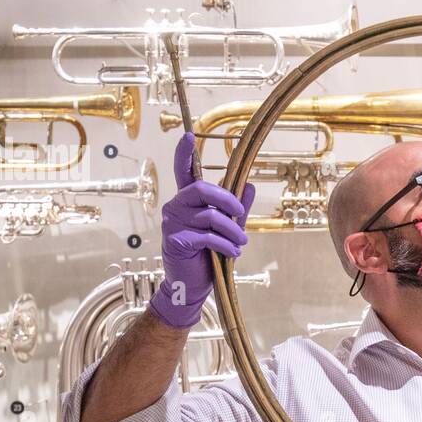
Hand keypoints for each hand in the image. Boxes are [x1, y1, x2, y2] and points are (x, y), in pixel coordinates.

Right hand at [148, 132, 255, 328]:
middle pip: (202, 190)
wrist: (191, 286)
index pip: (183, 172)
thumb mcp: (225, 230)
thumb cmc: (206, 256)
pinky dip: (225, 245)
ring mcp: (172, 224)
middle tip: (241, 215)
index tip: (188, 135)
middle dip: (227, 201)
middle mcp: (175, 207)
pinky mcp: (175, 241)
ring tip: (239, 243)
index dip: (183, 153)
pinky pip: (207, 236)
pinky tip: (231, 253)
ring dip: (232, 231)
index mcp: (187, 201)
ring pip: (210, 216)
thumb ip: (236, 209)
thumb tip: (249, 186)